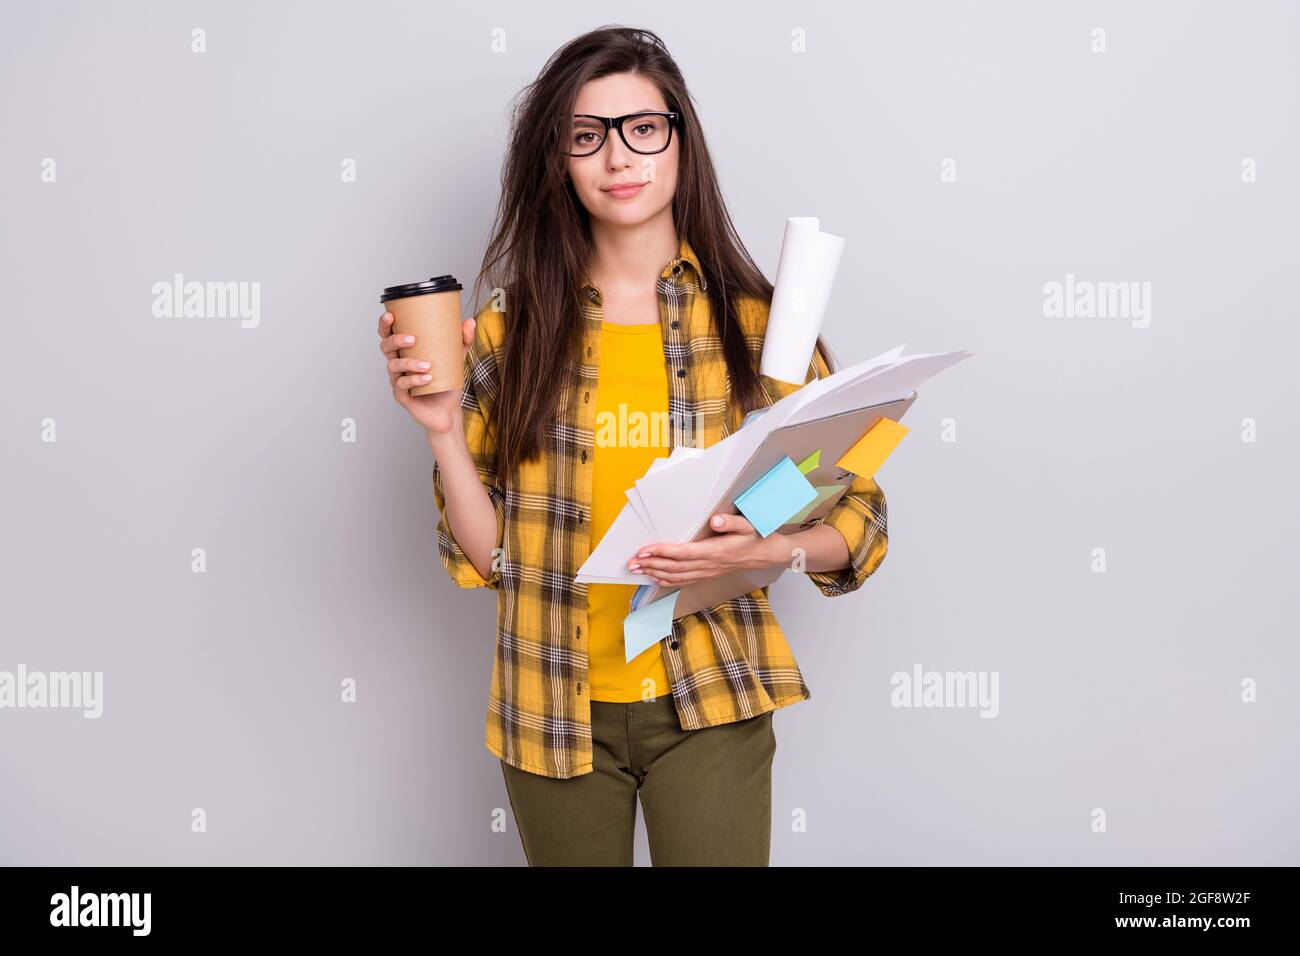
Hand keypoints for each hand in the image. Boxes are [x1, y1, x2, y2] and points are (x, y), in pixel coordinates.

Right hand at [378, 310, 475, 435]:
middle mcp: (398, 364)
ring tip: (427, 365)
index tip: (390, 315)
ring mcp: (398, 380)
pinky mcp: (402, 396)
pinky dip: (415, 380)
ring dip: (409, 363)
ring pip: (394, 366)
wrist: (449, 410)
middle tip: (412, 339)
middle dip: (395, 340)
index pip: (388, 334)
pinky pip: (402, 385)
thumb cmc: (447, 382)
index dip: (385, 325)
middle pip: (386, 347)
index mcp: (405, 351)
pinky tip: (427, 379)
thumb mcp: (458, 358)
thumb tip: (469, 322)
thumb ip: (463, 340)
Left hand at [627, 513, 779, 586]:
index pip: (682, 553)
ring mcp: (706, 572)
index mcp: (714, 552)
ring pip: (676, 576)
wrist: (764, 554)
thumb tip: (715, 521)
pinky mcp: (706, 575)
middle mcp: (708, 565)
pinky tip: (655, 578)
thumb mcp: (746, 525)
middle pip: (674, 568)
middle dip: (651, 565)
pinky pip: (683, 581)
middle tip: (632, 563)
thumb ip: (730, 522)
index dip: (661, 552)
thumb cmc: (753, 537)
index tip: (644, 550)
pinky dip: (666, 580)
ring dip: (655, 573)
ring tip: (637, 570)